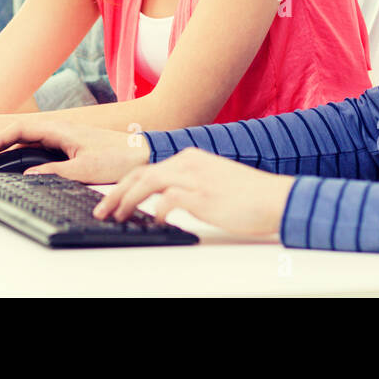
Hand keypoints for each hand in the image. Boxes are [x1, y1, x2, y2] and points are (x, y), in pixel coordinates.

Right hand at [0, 120, 150, 183]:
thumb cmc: (118, 157)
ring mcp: (63, 138)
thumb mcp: (84, 169)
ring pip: (28, 142)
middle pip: (18, 135)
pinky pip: (39, 149)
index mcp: (59, 130)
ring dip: (8, 151)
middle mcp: (59, 130)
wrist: (144, 153)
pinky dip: (23, 156)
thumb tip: (28, 177)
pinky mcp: (70, 147)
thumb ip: (54, 173)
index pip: (18, 131)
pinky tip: (16, 167)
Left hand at [94, 148, 294, 237]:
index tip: (110, 202)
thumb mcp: (212, 182)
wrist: (276, 198)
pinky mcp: (203, 196)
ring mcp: (195, 178)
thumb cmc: (248, 195)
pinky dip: (157, 210)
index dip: (124, 186)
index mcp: (189, 158)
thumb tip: (165, 201)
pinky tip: (155, 221)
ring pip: (147, 183)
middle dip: (115, 193)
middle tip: (101, 211)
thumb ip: (188, 185)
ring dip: (127, 201)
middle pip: (139, 174)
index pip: (145, 169)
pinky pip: (169, 199)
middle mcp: (188, 163)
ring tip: (117, 218)